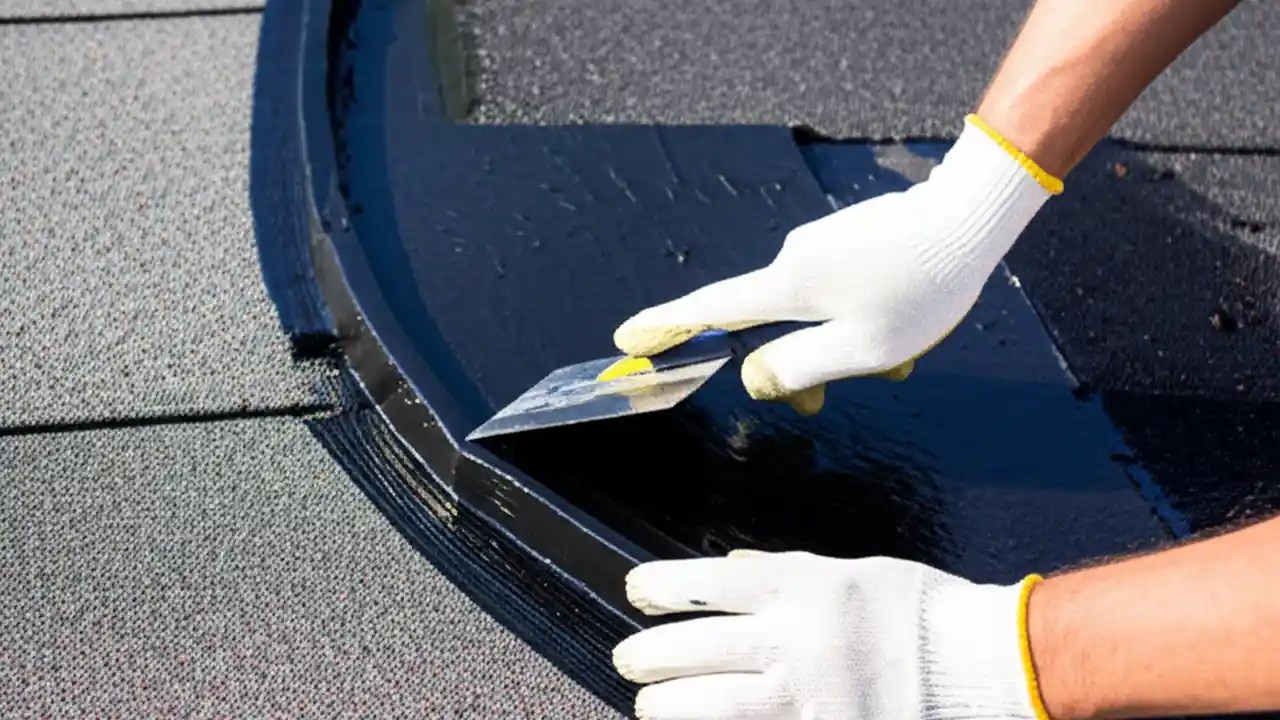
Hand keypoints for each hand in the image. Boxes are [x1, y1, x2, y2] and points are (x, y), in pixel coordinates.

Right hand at [613, 116, 1059, 414]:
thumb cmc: (919, 290)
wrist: (970, 218)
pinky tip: (903, 331)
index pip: (711, 310)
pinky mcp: (849, 237)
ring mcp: (822, 244)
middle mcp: (794, 258)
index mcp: (788, 286)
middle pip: (767, 322)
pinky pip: (836, 289)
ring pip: (810, 310)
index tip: (626, 337)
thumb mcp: (860, 349)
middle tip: (822, 402)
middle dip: (791, 363)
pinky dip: (856, 319)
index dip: (666, 327)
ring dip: (839, 343)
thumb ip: (799, 367)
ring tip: (895, 361)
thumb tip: (755, 376)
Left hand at [613, 550, 1043, 719]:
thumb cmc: (920, 611)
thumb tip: (729, 571)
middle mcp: (796, 642)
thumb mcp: (852, 573)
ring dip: (665, 707)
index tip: (636, 592)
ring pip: (706, 707)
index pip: (705, 583)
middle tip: (631, 660)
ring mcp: (807, 698)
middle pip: (692, 649)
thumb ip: (786, 574)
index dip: (658, 587)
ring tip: (651, 704)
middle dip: (647, 657)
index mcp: (802, 588)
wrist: (987, 666)